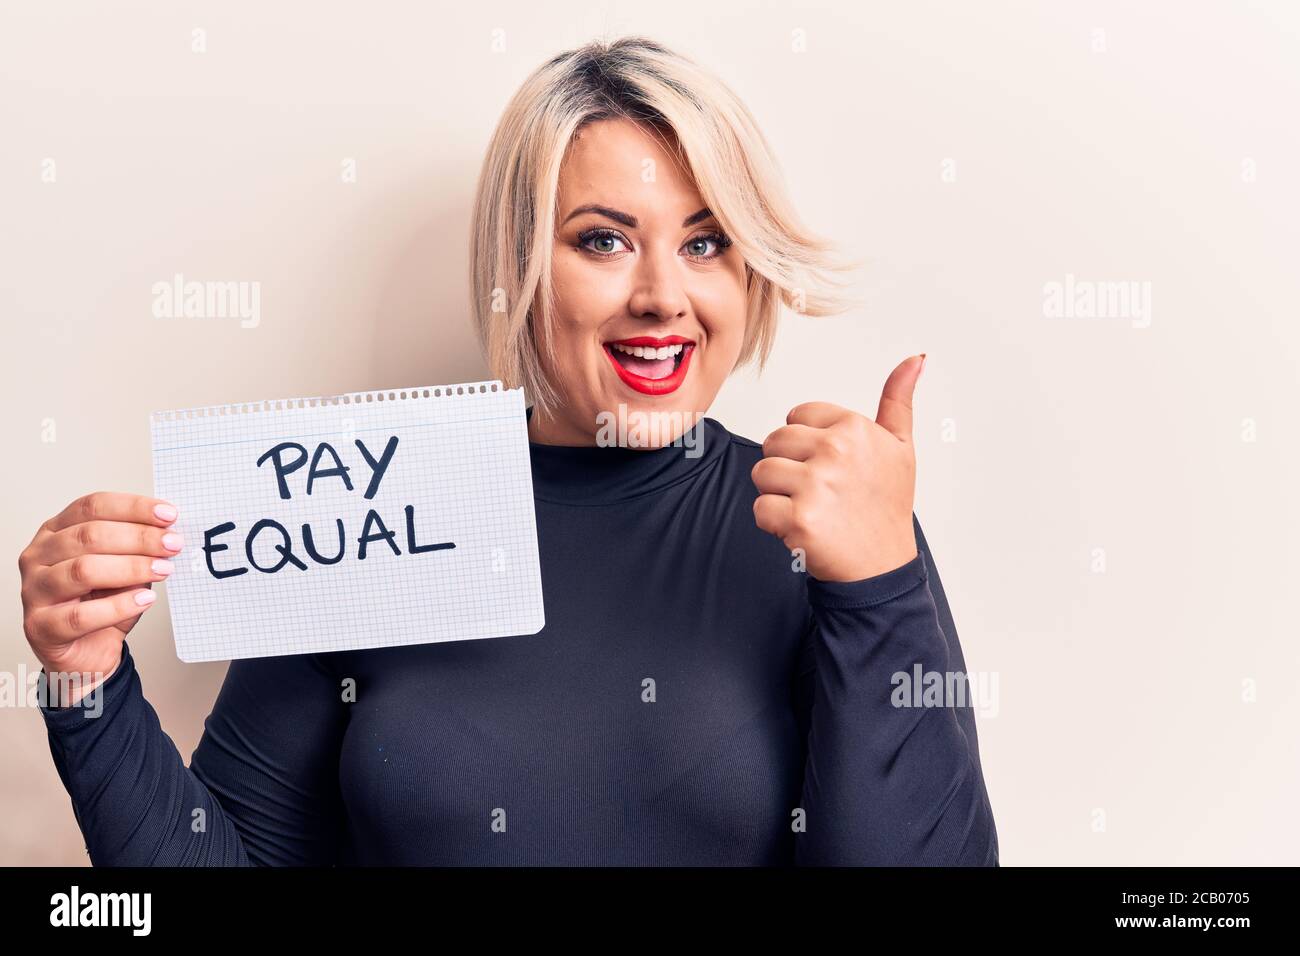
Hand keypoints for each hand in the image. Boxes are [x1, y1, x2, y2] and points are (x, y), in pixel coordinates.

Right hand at [19, 492, 182, 703]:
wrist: (87, 654)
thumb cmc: (102, 604)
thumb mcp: (125, 569)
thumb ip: (139, 550)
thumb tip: (169, 534)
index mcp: (56, 531)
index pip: (92, 506)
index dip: (133, 507)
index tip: (170, 515)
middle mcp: (38, 556)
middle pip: (89, 535)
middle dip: (139, 537)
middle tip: (173, 545)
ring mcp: (34, 591)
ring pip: (83, 570)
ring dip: (131, 568)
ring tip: (164, 570)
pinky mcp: (40, 626)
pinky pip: (81, 615)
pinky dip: (119, 606)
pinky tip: (145, 600)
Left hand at [752, 354, 924, 581]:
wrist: (882, 566)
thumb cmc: (886, 506)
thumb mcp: (901, 447)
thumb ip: (898, 400)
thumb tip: (915, 359)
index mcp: (854, 427)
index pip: (796, 417)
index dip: (806, 445)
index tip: (830, 467)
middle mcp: (835, 451)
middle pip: (773, 443)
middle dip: (788, 468)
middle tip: (818, 491)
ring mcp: (816, 485)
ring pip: (761, 474)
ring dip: (778, 495)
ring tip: (811, 508)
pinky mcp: (798, 519)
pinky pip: (759, 509)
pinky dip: (773, 524)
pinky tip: (802, 528)